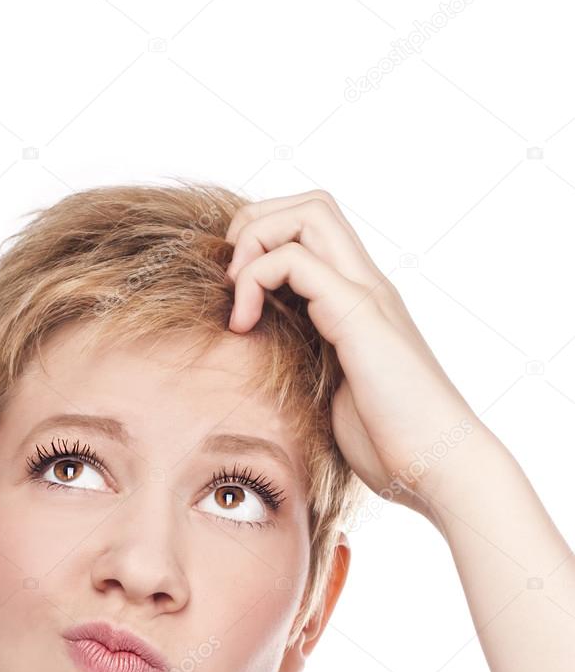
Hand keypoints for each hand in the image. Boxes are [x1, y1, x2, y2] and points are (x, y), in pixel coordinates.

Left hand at [224, 189, 488, 523]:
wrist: (441, 469)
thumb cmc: (388, 441)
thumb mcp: (330, 387)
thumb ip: (305, 358)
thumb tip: (258, 358)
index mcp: (358, 298)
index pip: (314, 226)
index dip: (266, 237)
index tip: (236, 289)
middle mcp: (365, 284)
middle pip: (312, 203)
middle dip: (256, 223)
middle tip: (231, 277)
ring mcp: (366, 295)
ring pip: (308, 214)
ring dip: (255, 241)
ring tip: (235, 294)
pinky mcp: (358, 317)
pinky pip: (296, 262)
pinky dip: (255, 280)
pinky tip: (243, 324)